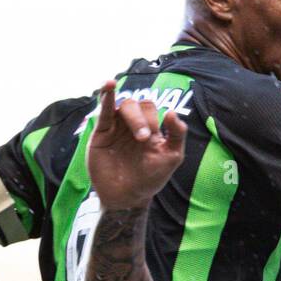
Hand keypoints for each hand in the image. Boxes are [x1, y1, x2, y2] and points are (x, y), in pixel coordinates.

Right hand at [86, 81, 186, 209]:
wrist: (127, 196)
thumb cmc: (151, 178)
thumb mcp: (172, 157)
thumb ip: (177, 134)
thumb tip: (171, 111)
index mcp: (151, 128)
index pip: (152, 109)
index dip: (155, 118)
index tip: (155, 138)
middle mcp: (134, 124)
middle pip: (138, 105)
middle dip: (143, 119)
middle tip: (143, 139)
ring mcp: (117, 127)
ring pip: (124, 106)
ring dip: (132, 116)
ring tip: (139, 136)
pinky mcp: (102, 132)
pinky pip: (104, 109)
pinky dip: (107, 95)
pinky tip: (109, 84)